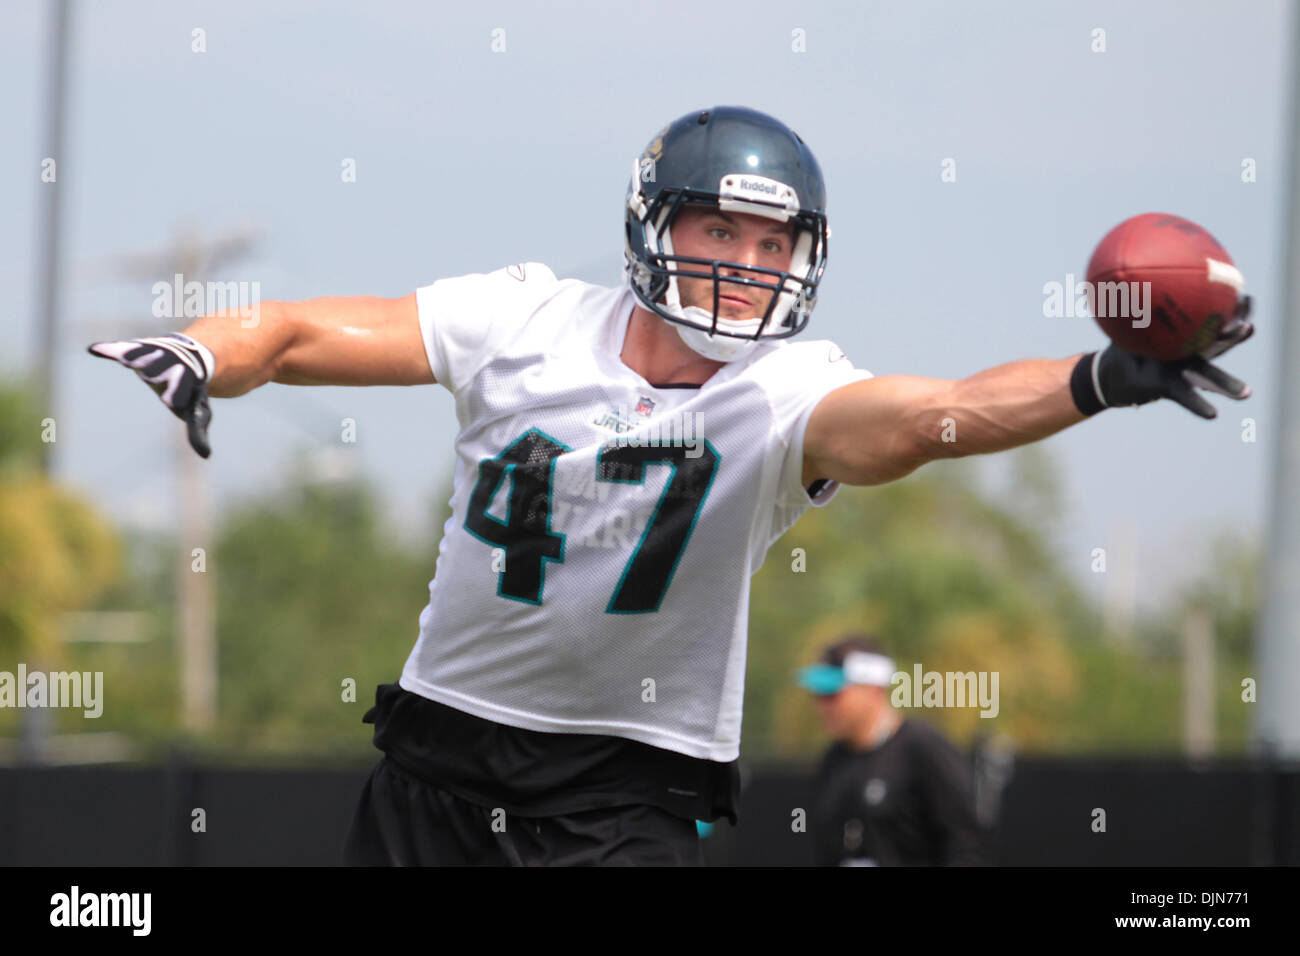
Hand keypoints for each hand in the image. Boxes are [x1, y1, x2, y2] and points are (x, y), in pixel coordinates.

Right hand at [87, 333, 215, 456]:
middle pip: (157, 371)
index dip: (176, 394)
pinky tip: (94, 349)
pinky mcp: (136, 350)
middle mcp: (170, 365)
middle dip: (155, 373)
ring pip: (140, 356)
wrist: (189, 359)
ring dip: (134, 356)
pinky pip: (120, 348)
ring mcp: (153, 355)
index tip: (171, 401)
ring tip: (126, 360)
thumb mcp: (198, 413)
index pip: (178, 387)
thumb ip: (197, 432)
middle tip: (151, 375)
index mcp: (187, 380)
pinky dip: (109, 349)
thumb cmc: (191, 393)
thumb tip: (206, 455)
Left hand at [1071, 308, 1253, 419]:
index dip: (1229, 309)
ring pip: (1207, 375)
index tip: (1245, 298)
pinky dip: (1198, 405)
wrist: (1107, 373)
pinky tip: (1213, 414)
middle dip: (1233, 335)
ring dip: (1225, 382)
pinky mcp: (1168, 388)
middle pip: (1216, 343)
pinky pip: (1185, 396)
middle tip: (1249, 327)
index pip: (1210, 319)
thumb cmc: (1124, 344)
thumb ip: (1133, 303)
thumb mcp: (1128, 321)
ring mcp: (1180, 371)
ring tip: (1245, 391)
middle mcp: (1187, 352)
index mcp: (1182, 334)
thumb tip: (1126, 273)